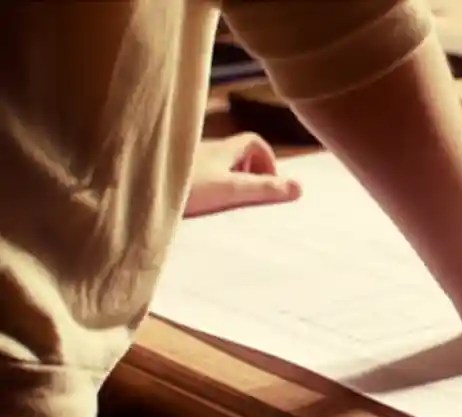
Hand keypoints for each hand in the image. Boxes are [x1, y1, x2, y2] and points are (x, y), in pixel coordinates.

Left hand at [183, 132, 301, 217]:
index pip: (253, 141)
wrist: (137, 188)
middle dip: (250, 171)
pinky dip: (208, 186)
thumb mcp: (231, 189)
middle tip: (251, 195)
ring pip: (217, 164)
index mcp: (224, 148)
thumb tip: (300, 188)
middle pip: (236, 152)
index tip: (269, 183)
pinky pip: (198, 174)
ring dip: (229, 180)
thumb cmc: (187, 185)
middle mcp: (207, 148)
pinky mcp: (173, 171)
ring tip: (228, 202)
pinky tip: (202, 204)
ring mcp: (187, 159)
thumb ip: (263, 189)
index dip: (267, 159)